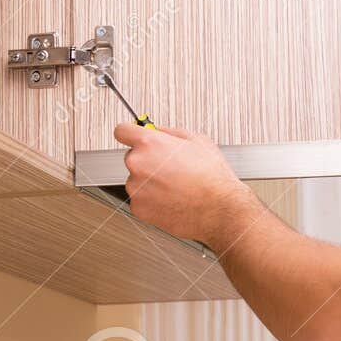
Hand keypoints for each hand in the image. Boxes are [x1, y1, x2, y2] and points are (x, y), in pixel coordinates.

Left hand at [113, 122, 256, 246]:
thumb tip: (160, 132)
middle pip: (132, 157)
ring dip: (150, 182)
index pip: (122, 130)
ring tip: (175, 186)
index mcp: (149, 143)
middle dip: (147, 161)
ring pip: (137, 180)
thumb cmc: (212, 177)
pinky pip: (141, 199)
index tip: (133, 137)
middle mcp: (137, 164)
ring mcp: (136, 188)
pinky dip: (152, 200)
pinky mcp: (138, 208)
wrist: (218, 209)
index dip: (130, 134)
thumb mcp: (197, 140)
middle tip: (169, 168)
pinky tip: (171, 199)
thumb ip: (171, 133)